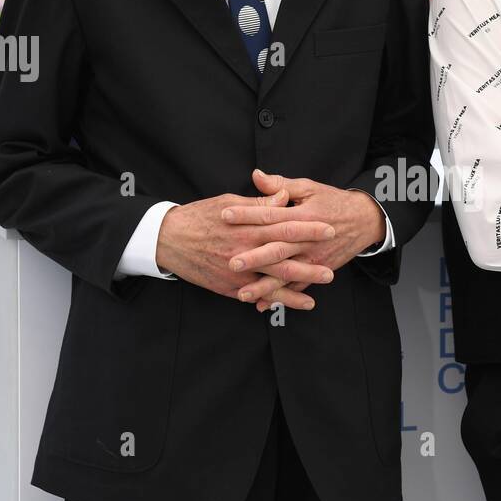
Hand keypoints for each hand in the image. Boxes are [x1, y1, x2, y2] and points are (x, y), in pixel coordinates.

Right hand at [155, 188, 336, 310]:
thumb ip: (259, 203)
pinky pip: (259, 295)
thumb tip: (284, 197)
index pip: (284, 225)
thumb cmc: (200, 216)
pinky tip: (298, 302)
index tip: (329, 227)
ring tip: (321, 288)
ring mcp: (238, 271)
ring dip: (299, 286)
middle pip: (283, 256)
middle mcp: (245, 249)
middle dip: (310, 261)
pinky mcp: (230, 286)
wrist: (168, 239)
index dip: (308, 227)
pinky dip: (279, 300)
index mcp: (247, 226)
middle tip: (332, 266)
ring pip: (274, 280)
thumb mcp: (229, 201)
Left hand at [222, 169, 385, 310]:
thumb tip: (256, 176)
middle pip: (278, 249)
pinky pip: (298, 287)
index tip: (225, 215)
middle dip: (255, 258)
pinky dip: (282, 297)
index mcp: (303, 215)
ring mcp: (314, 258)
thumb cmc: (333, 202)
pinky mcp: (318, 270)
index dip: (248, 214)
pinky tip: (262, 304)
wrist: (365, 221)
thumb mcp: (310, 188)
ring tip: (243, 293)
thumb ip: (281, 185)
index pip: (271, 214)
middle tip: (231, 262)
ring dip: (265, 285)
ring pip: (287, 274)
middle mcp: (308, 240)